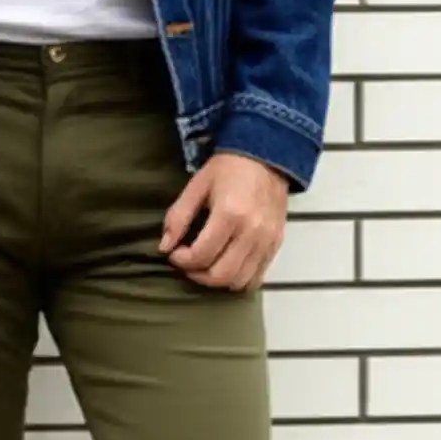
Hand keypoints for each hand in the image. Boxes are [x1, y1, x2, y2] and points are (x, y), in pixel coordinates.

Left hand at [159, 152, 288, 290]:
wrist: (267, 157)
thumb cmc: (229, 169)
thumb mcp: (197, 186)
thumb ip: (178, 217)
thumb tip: (164, 247)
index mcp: (230, 214)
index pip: (201, 255)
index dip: (181, 260)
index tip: (174, 252)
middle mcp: (252, 231)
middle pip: (220, 275)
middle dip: (197, 275)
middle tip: (188, 263)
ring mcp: (267, 241)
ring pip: (239, 281)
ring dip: (217, 281)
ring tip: (206, 266)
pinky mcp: (276, 244)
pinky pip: (257, 278)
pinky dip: (239, 280)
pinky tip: (226, 267)